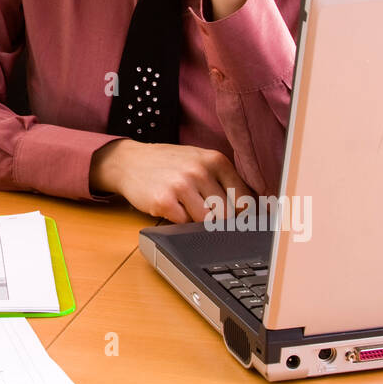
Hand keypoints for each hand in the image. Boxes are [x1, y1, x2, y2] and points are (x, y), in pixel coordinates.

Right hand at [89, 139, 252, 222]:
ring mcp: (181, 185)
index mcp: (215, 160)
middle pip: (228, 215)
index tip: (240, 221)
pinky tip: (171, 206)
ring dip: (198, 220)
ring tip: (186, 205)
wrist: (129, 161)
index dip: (244, 215)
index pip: (245, 199)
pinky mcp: (163, 201)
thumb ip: (224, 179)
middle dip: (220, 220)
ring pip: (207, 222)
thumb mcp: (199, 160)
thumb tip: (253, 209)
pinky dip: (179, 220)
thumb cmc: (169, 163)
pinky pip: (184, 224)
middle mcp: (200, 170)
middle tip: (206, 212)